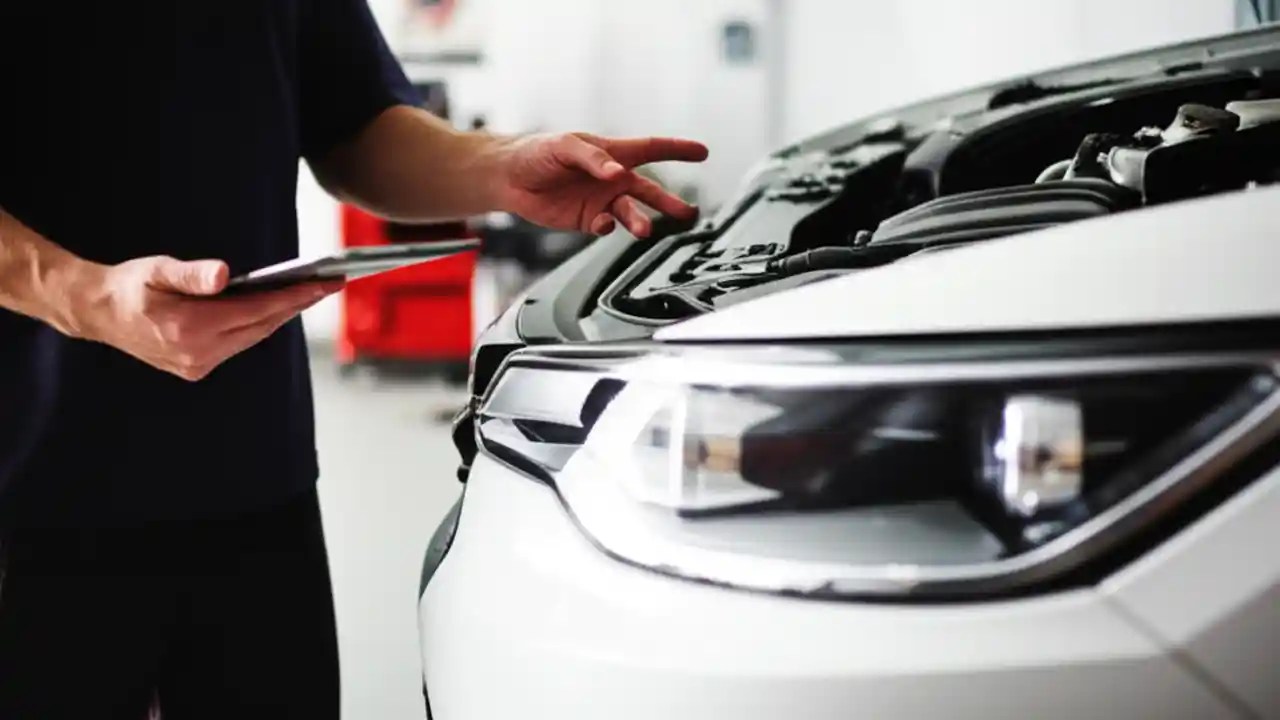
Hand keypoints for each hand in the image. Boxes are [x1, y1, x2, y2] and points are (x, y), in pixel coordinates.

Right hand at [67, 256, 341, 381]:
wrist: (99, 314)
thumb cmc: (130, 286)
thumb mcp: (158, 270)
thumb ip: (192, 274)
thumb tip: (224, 274)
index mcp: (190, 328)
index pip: (258, 311)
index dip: (295, 296)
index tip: (326, 282)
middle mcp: (198, 354)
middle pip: (263, 326)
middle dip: (297, 304)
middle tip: (331, 283)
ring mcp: (198, 365)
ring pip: (253, 336)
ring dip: (281, 315)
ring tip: (310, 292)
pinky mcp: (196, 368)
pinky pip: (239, 343)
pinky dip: (258, 325)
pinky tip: (275, 307)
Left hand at [497, 133, 708, 237]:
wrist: (508, 177)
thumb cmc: (536, 152)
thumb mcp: (565, 146)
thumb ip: (593, 159)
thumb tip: (617, 173)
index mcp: (612, 153)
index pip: (652, 149)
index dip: (678, 150)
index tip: (702, 152)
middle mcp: (612, 178)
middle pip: (650, 190)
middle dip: (670, 202)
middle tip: (688, 213)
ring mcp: (601, 200)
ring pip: (631, 213)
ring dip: (640, 221)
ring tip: (645, 230)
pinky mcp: (587, 220)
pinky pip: (605, 227)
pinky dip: (607, 227)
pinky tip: (602, 224)